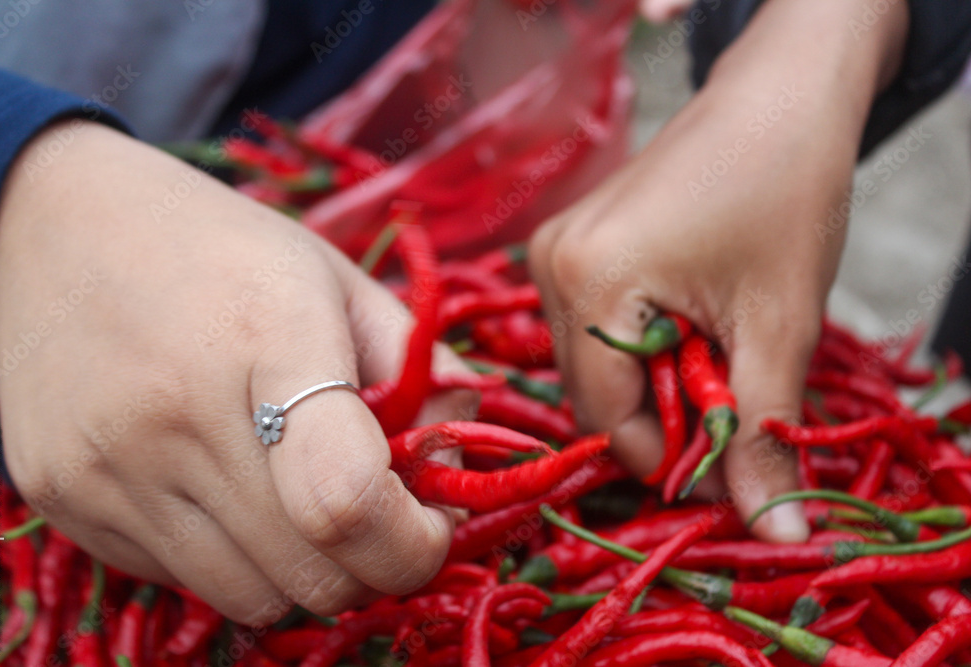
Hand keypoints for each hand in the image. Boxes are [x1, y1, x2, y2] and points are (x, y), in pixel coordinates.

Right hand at [0, 121, 470, 622]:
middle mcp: (177, 409)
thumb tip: (455, 459)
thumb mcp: (335, 279)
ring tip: (303, 503)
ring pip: (254, 597)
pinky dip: (233, 558)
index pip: (347, 496)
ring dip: (305, 571)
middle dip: (373, 565)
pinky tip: (228, 491)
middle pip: (311, 571)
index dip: (412, 542)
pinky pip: (185, 579)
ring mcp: (110, 463)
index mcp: (267, 332)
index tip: (430, 527)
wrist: (56, 228)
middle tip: (379, 517)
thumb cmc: (222, 250)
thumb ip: (418, 366)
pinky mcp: (65, 496)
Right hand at [529, 0, 907, 540]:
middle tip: (732, 398)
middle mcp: (549, 267)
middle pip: (592, 396)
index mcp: (589, 281)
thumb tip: (777, 531)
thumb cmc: (784, 190)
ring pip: (590, 367)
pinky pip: (588, 330)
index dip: (672, 454)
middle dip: (661, 418)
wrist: (776, 99)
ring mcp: (549, 253)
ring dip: (650, 383)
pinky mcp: (563, 247)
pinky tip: (684, 321)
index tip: (731, 457)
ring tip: (712, 346)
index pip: (608, 418)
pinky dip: (636, 348)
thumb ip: (764, 433)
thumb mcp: (780, 323)